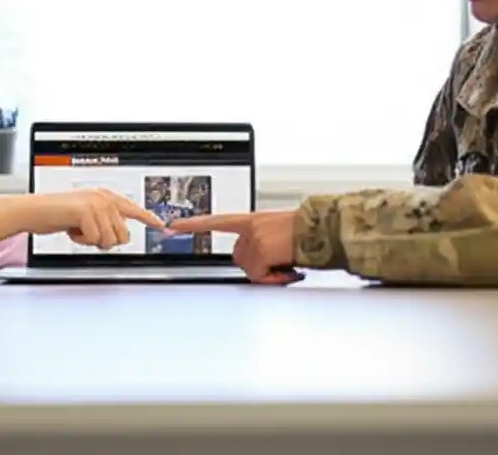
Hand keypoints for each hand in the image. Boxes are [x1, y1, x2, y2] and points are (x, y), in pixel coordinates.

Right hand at [27, 189, 165, 249]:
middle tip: (86, 233)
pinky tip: (71, 229)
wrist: (34, 210)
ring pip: (109, 239)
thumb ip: (103, 219)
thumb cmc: (56, 214)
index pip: (132, 209)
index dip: (147, 218)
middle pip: (121, 234)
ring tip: (77, 229)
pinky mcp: (86, 212)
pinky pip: (94, 240)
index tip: (159, 225)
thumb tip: (120, 236)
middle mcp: (103, 197)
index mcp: (104, 196)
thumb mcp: (84, 214)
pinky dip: (81, 240)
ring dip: (91, 241)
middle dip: (104, 240)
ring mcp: (96, 203)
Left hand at [167, 211, 302, 283]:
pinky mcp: (261, 251)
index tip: (173, 226)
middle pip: (238, 258)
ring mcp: (254, 238)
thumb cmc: (309, 233)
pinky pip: (260, 276)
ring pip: (250, 270)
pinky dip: (274, 279)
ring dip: (269, 274)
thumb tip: (261, 265)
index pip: (217, 220)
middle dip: (256, 266)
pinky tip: (289, 269)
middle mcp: (251, 227)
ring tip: (289, 264)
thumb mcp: (279, 232)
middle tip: (280, 264)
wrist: (324, 230)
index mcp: (254, 219)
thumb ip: (262, 242)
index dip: (193, 224)